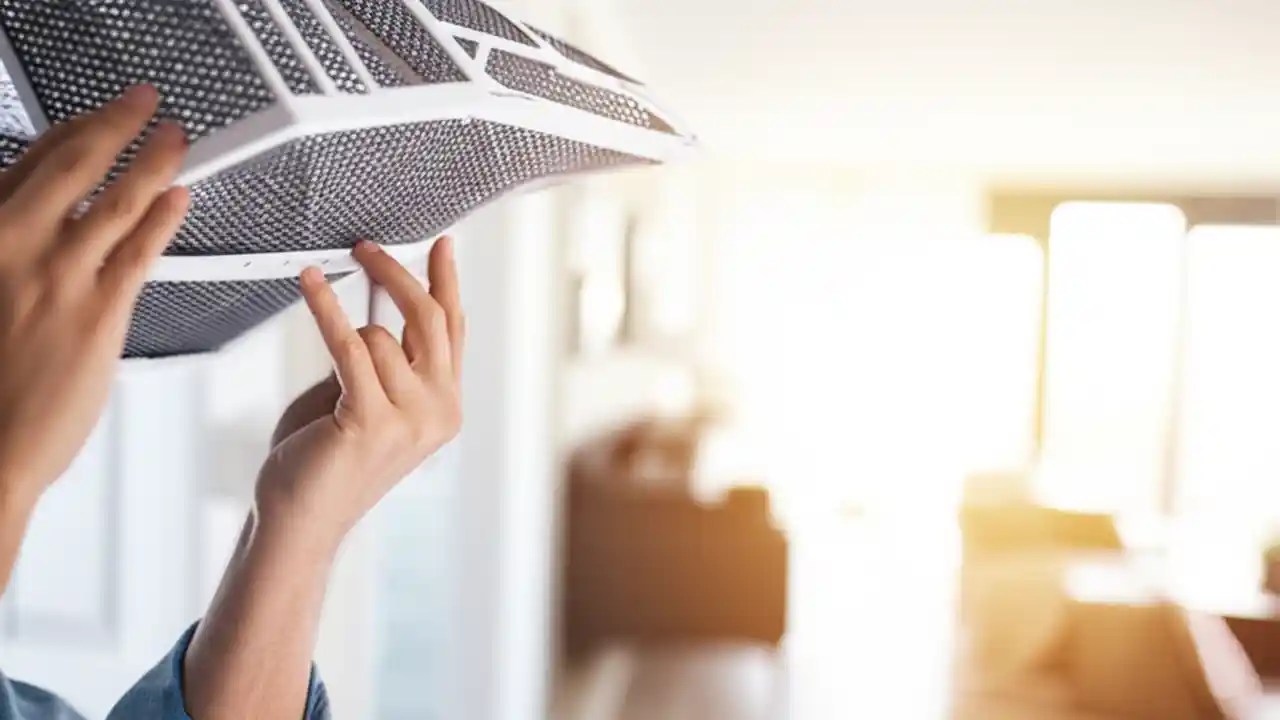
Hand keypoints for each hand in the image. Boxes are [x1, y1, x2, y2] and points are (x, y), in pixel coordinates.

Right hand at [0, 85, 189, 504]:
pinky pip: (138, 250)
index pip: (31, 161)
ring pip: (116, 200)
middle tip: (144, 101)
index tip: (101, 116)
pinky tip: (179, 197)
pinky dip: (162, 218)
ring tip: (175, 137)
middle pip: (72, 163)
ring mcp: (58, 276)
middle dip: (115, 123)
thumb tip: (43, 220)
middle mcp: (13, 244)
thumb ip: (12, 249)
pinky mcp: (99, 312)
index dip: (76, 129)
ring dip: (153, 160)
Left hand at [255, 238, 464, 547]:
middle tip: (365, 248)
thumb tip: (377, 304)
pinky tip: (310, 285)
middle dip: (397, 274)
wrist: (300, 517)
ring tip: (324, 368)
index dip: (447, 282)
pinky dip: (327, 309)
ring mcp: (411, 419)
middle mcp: (439, 411)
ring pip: (381, 336)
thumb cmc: (324, 458)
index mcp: (445, 406)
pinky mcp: (373, 421)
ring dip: (345, 334)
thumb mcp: (365, 397)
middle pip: (430, 318)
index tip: (442, 245)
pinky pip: (350, 345)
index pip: (454, 330)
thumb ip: (382, 359)